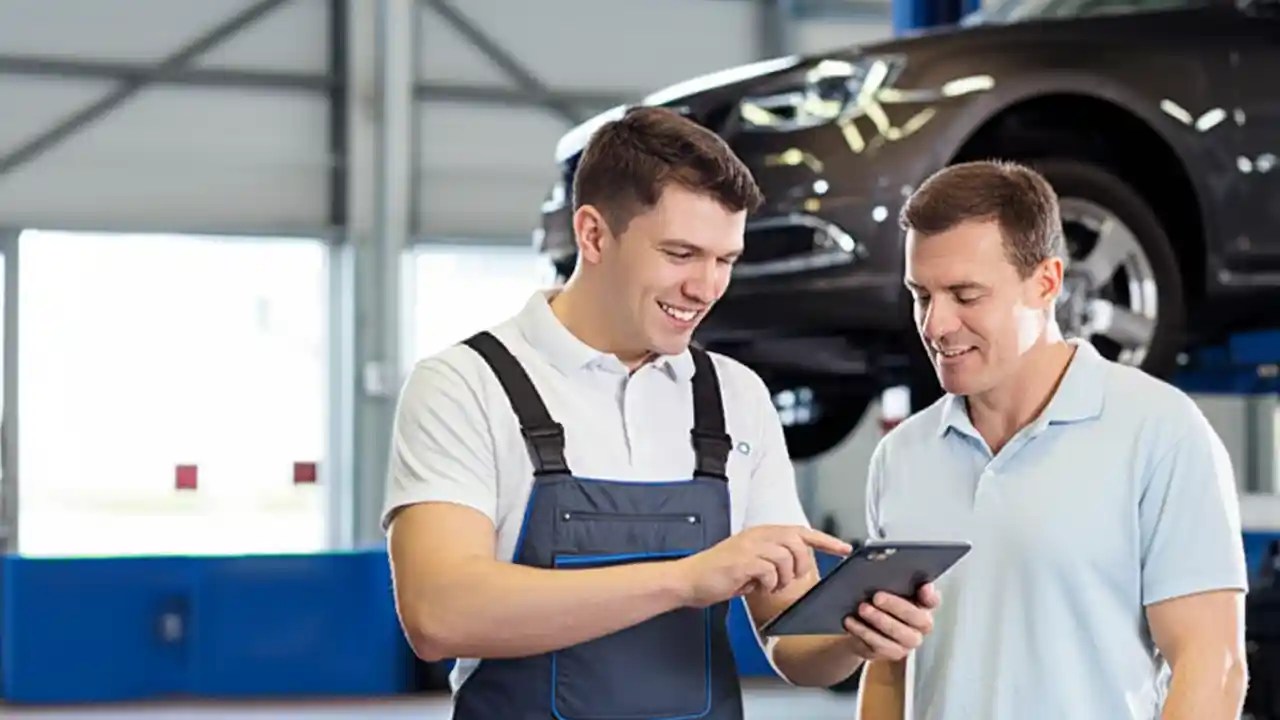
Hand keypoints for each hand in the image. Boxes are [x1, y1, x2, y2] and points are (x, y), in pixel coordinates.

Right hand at [675, 525, 852, 607]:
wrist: (689, 580)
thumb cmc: (719, 574)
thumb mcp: (751, 563)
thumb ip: (773, 560)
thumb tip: (797, 568)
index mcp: (762, 533)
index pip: (801, 531)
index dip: (826, 540)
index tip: (845, 549)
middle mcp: (758, 535)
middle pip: (798, 542)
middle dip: (801, 564)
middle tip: (790, 579)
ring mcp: (750, 546)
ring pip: (786, 558)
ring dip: (783, 578)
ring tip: (768, 585)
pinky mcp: (743, 561)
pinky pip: (770, 572)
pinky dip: (768, 584)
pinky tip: (755, 587)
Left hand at [842, 583, 940, 661]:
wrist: (861, 628)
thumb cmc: (877, 603)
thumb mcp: (883, 588)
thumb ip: (889, 580)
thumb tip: (880, 567)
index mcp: (922, 604)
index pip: (933, 600)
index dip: (931, 595)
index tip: (924, 587)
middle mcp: (921, 625)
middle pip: (919, 619)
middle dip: (897, 606)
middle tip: (877, 596)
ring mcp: (909, 642)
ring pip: (901, 635)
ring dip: (880, 621)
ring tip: (862, 608)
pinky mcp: (893, 654)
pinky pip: (881, 646)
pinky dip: (864, 633)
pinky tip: (851, 622)